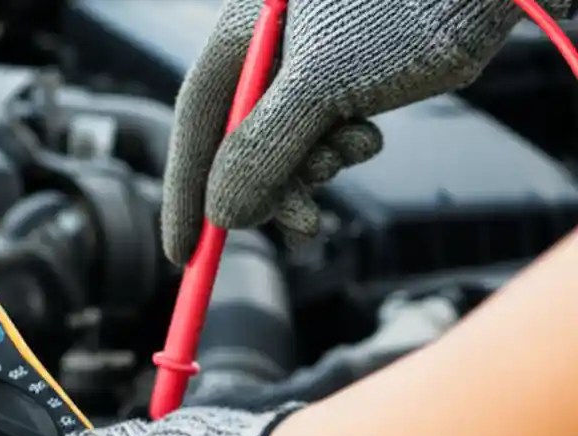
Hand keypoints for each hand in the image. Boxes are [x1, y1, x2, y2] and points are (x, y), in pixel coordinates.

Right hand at [162, 0, 571, 263]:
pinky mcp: (347, 70)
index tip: (186, 254)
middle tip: (301, 226)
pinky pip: (321, 130)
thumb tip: (223, 217)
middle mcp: (266, 42)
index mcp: (242, 30)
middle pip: (239, 137)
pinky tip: (367, 136)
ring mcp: (307, 57)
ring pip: (285, 140)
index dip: (186, 190)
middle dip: (269, 187)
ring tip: (348, 156)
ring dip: (312, 168)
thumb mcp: (322, 87)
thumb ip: (262, 152)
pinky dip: (338, 149)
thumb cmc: (406, 12)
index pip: (195, 118)